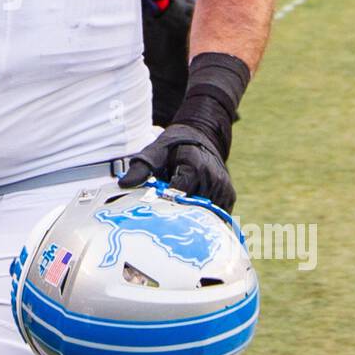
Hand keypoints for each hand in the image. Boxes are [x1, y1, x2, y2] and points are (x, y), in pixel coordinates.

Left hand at [119, 123, 235, 211]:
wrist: (201, 137)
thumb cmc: (173, 146)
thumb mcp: (154, 152)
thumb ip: (141, 169)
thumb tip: (124, 184)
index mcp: (194, 164)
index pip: (179, 194)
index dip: (166, 203)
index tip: (157, 205)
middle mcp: (212, 176)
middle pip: (192, 207)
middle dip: (178, 212)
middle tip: (166, 214)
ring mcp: (223, 187)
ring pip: (205, 215)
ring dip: (192, 215)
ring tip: (180, 209)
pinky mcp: (229, 195)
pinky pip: (216, 216)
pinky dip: (204, 217)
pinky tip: (193, 211)